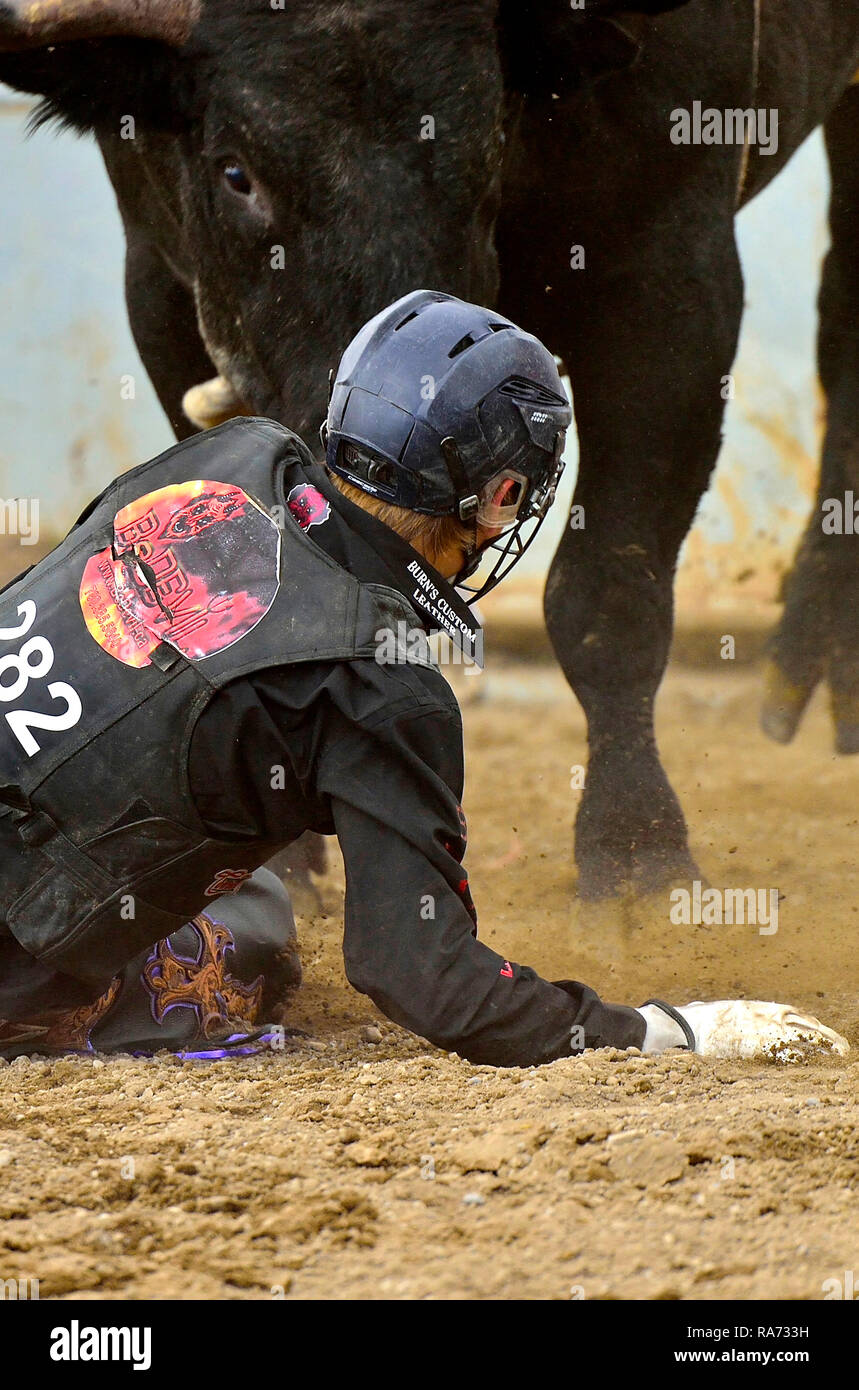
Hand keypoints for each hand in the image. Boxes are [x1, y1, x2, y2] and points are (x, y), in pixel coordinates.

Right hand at [638, 1000, 848, 1060]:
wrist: (684, 1028)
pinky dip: (803, 1062)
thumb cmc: (695, 1021)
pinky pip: (788, 1058)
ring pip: (802, 1041)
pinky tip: (815, 1068)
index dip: (809, 1023)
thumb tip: (710, 1013)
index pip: (792, 1012)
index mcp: (756, 1008)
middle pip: (804, 1026)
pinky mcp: (758, 1050)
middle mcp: (764, 1018)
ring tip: (839, 1056)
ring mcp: (762, 1033)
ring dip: (823, 1049)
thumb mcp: (716, 1011)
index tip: (820, 1030)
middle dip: (825, 1038)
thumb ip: (726, 1013)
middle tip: (842, 1048)